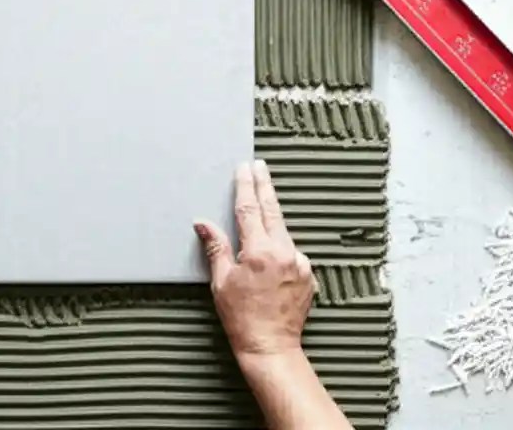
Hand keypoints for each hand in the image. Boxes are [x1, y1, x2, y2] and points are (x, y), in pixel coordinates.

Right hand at [194, 160, 313, 363]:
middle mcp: (284, 252)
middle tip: (260, 167)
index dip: (245, 186)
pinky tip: (270, 263)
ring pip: (283, 233)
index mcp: (259, 251)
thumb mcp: (221, 281)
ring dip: (272, 222)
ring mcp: (300, 263)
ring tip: (259, 218)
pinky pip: (292, 254)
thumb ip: (216, 247)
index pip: (249, 209)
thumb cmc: (242, 318)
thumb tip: (204, 223)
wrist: (271, 347)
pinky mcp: (309, 275)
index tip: (244, 169)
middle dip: (265, 186)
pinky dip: (281, 250)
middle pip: (272, 210)